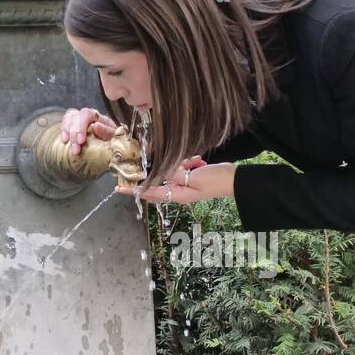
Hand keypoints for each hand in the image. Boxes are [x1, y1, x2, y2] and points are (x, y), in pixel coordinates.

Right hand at [59, 107, 118, 152]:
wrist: (107, 146)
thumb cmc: (111, 141)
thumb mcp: (113, 137)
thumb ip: (107, 131)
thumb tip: (96, 126)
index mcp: (98, 117)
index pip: (87, 114)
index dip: (82, 126)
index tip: (81, 141)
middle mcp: (87, 115)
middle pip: (76, 117)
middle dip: (74, 134)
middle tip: (76, 149)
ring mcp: (78, 119)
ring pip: (69, 118)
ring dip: (67, 132)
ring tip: (68, 144)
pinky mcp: (72, 125)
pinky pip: (65, 123)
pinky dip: (63, 131)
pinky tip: (64, 141)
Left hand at [117, 160, 233, 204]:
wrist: (235, 180)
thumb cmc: (215, 180)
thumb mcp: (193, 176)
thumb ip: (174, 173)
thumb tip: (159, 171)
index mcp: (177, 194)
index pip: (150, 193)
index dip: (135, 190)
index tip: (120, 188)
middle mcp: (179, 192)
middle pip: (160, 181)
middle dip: (160, 169)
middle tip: (161, 160)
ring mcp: (186, 185)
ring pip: (172, 171)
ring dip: (180, 164)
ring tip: (194, 162)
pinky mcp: (193, 178)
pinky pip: (183, 169)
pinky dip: (188, 162)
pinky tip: (198, 160)